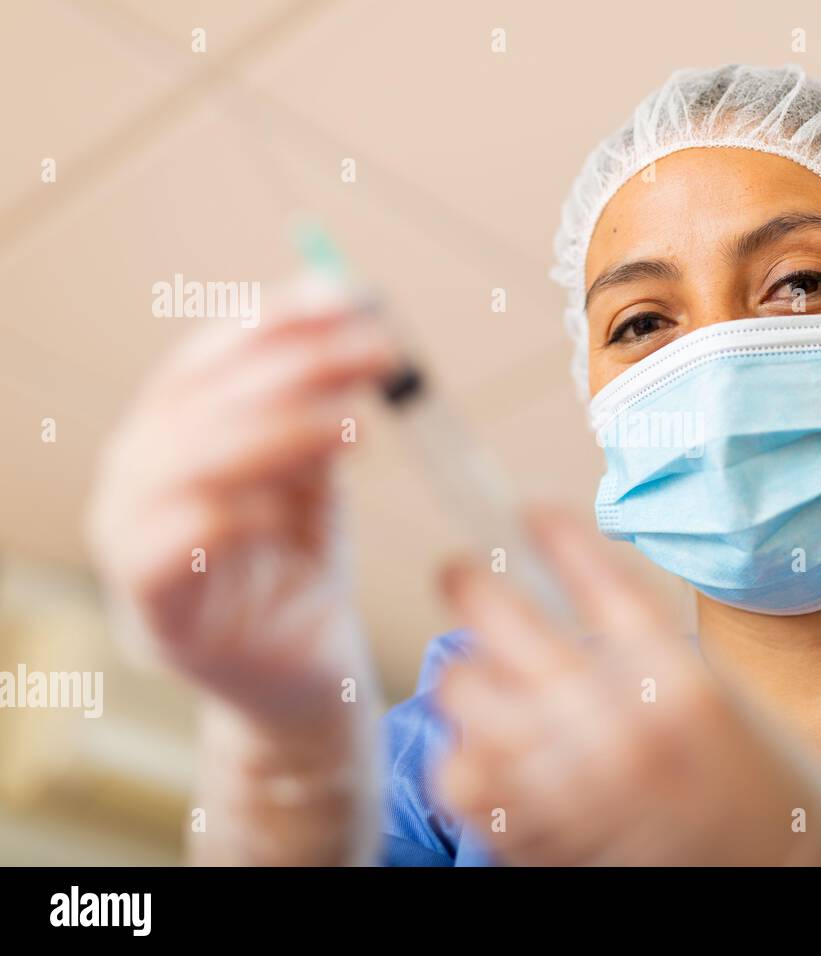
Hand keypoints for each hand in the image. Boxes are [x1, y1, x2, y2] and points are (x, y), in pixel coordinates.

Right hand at [86, 276, 398, 721]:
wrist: (303, 666)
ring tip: (357, 425)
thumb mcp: (318, 468)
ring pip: (182, 462)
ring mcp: (130, 539)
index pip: (209, 355)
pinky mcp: (153, 608)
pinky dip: (234, 515)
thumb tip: (353, 310)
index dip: (274, 319)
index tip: (349, 296)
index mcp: (170, 430)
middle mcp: (136, 473)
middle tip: (379, 354)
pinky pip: (173, 547)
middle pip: (200, 399)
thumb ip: (320, 401)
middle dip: (296, 367)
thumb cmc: (303, 556)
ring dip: (276, 432)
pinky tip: (294, 508)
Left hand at [435, 509, 820, 865]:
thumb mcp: (723, 699)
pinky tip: (482, 743)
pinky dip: (461, 752)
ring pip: (466, 693)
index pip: (597, 581)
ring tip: (477, 670)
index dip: (552, 535)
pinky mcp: (543, 837)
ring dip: (467, 672)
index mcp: (681, 683)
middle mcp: (621, 728)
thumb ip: (646, 654)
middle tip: (458, 572)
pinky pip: (461, 776)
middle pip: (508, 621)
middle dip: (470, 583)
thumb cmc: (759, 789)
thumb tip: (563, 601)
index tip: (530, 515)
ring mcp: (574, 785)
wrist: (783, 883)